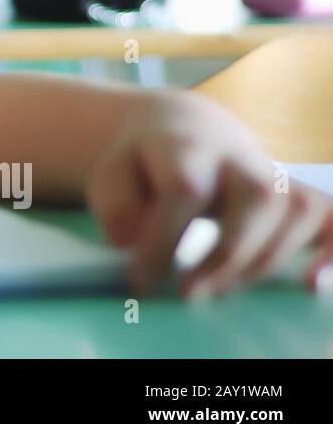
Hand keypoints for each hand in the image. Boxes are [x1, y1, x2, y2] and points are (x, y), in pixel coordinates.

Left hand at [86, 91, 332, 297]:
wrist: (183, 130)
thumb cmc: (144, 163)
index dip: (164, 238)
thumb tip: (134, 245)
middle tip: (189, 293)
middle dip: (225, 256)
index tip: (140, 278)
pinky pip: (332, 218)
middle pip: (252, 200)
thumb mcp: (112, 174)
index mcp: (186, 148)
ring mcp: (273, 176)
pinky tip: (312, 282)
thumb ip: (117, 207)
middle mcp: (238, 159)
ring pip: (293, 213)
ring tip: (220, 289)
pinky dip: (331, 250)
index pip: (185, 189)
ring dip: (263, 260)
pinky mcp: (297, 195)